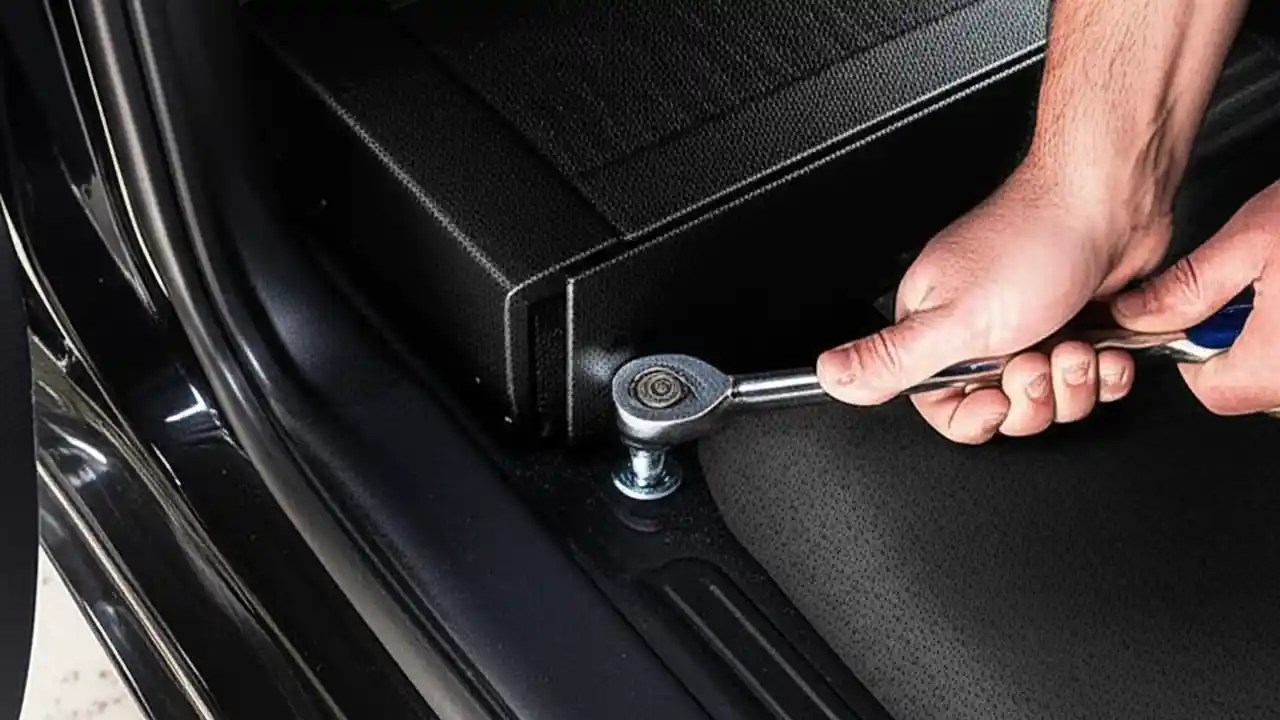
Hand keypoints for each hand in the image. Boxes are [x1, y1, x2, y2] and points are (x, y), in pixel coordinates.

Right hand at [815, 162, 1170, 443]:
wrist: (1110, 199)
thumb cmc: (1035, 240)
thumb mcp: (953, 318)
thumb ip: (889, 358)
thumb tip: (830, 375)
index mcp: (936, 329)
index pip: (941, 406)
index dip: (976, 415)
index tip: (996, 396)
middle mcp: (981, 333)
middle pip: (1004, 412)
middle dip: (1033, 395)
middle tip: (1038, 355)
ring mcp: (1031, 332)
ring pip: (1052, 401)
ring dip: (1074, 381)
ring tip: (1076, 342)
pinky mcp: (1076, 329)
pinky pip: (1090, 382)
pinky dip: (1106, 372)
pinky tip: (1105, 344)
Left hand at [1113, 181, 1279, 414]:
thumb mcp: (1253, 241)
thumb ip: (1188, 285)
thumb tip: (1135, 313)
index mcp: (1276, 363)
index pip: (1208, 390)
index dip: (1189, 352)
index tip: (1189, 315)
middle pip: (1244, 387)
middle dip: (1227, 346)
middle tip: (1238, 294)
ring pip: (1272, 374)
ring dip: (1261, 339)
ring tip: (1272, 287)